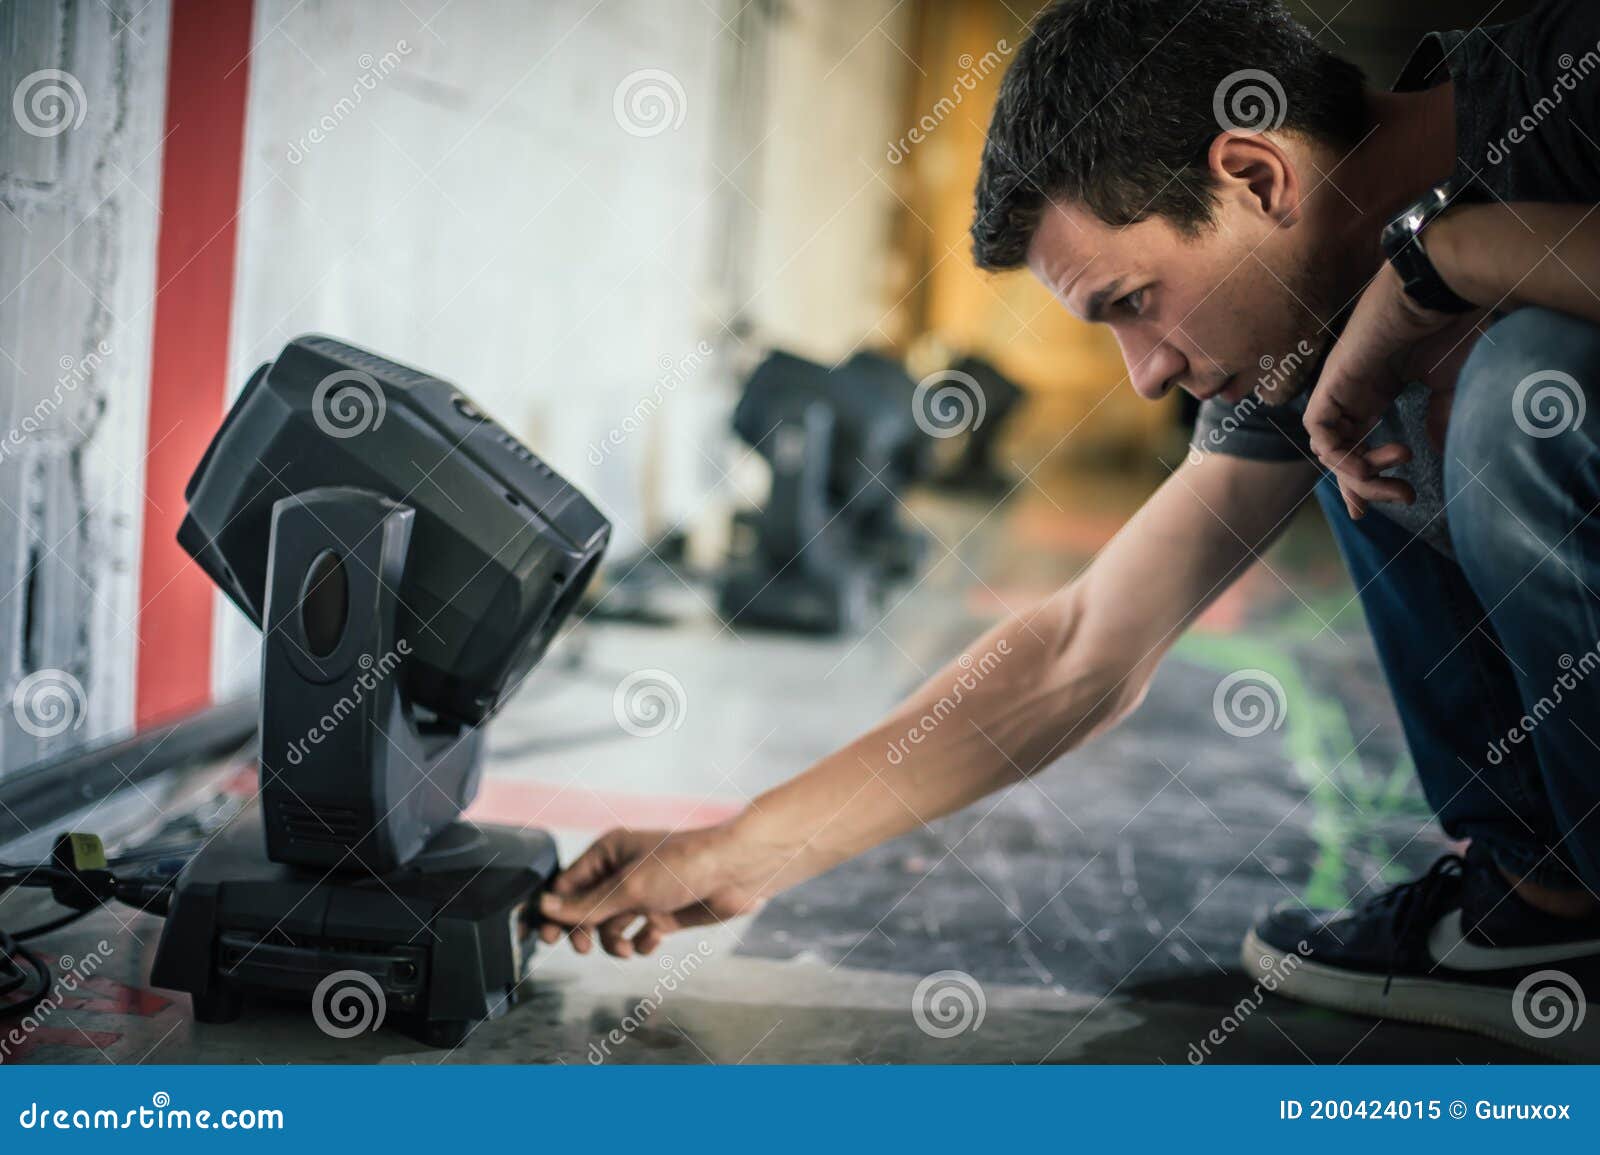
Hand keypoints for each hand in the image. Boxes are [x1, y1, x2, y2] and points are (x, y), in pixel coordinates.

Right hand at [537, 823, 774, 957]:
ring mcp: (643, 894)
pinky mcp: (663, 912)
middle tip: (584, 947)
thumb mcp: (629, 888)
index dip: (556, 913)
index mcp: (608, 853)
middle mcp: (622, 872)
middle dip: (584, 930)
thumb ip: (586, 905)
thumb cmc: (685, 865)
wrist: (737, 872)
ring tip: (625, 948)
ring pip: (611, 926)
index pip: (567, 886)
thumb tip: (544, 908)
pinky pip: (638, 934)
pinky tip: (650, 941)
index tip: (549, 940)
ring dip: (613, 941)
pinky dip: (640, 943)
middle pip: (586, 909)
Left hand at [1303, 263, 1460, 517]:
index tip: (1390, 501)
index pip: (1356, 441)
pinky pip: (1318, 429)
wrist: (1442, 290)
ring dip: (1357, 475)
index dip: (1365, 476)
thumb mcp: (1448, 384)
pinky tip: (1368, 465)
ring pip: (1327, 446)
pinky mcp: (1332, 381)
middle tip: (1402, 498)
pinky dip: (1339, 454)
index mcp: (1377, 388)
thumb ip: (1438, 417)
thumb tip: (1438, 452)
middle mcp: (1353, 390)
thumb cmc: (1452, 325)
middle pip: (1339, 451)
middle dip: (1364, 485)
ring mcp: (1340, 385)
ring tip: (1395, 483)